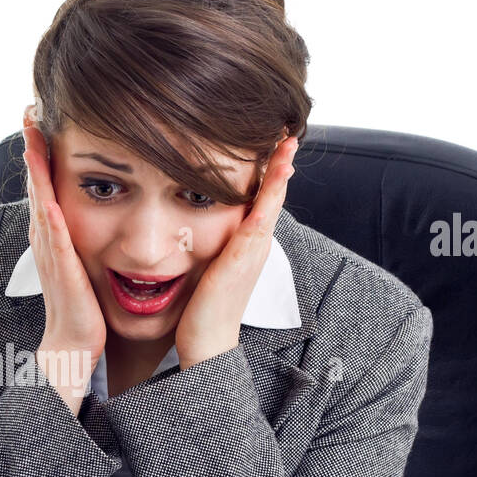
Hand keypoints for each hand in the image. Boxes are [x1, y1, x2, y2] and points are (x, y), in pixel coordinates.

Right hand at [21, 104, 106, 414]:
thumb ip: (91, 240)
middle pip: (36, 185)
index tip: (42, 121)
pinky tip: (48, 191)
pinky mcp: (63, 270)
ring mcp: (52, 254)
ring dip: (35, 170)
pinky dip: (49, 211)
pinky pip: (54, 236)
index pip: (47, 186)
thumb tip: (111, 218)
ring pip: (40, 202)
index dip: (43, 154)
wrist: (73, 348)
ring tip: (32, 135)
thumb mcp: (87, 265)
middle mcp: (48, 240)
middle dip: (33, 149)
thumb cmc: (85, 311)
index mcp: (56, 237)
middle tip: (29, 112)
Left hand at [174, 133, 298, 368]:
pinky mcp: (245, 254)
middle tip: (288, 132)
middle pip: (273, 195)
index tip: (271, 147)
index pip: (260, 202)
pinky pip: (262, 214)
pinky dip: (273, 189)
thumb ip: (204, 249)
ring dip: (281, 168)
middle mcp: (255, 244)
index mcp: (245, 246)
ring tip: (287, 139)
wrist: (206, 343)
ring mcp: (254, 249)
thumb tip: (189, 237)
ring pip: (272, 200)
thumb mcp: (206, 270)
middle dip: (281, 163)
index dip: (267, 175)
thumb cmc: (201, 311)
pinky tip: (279, 167)